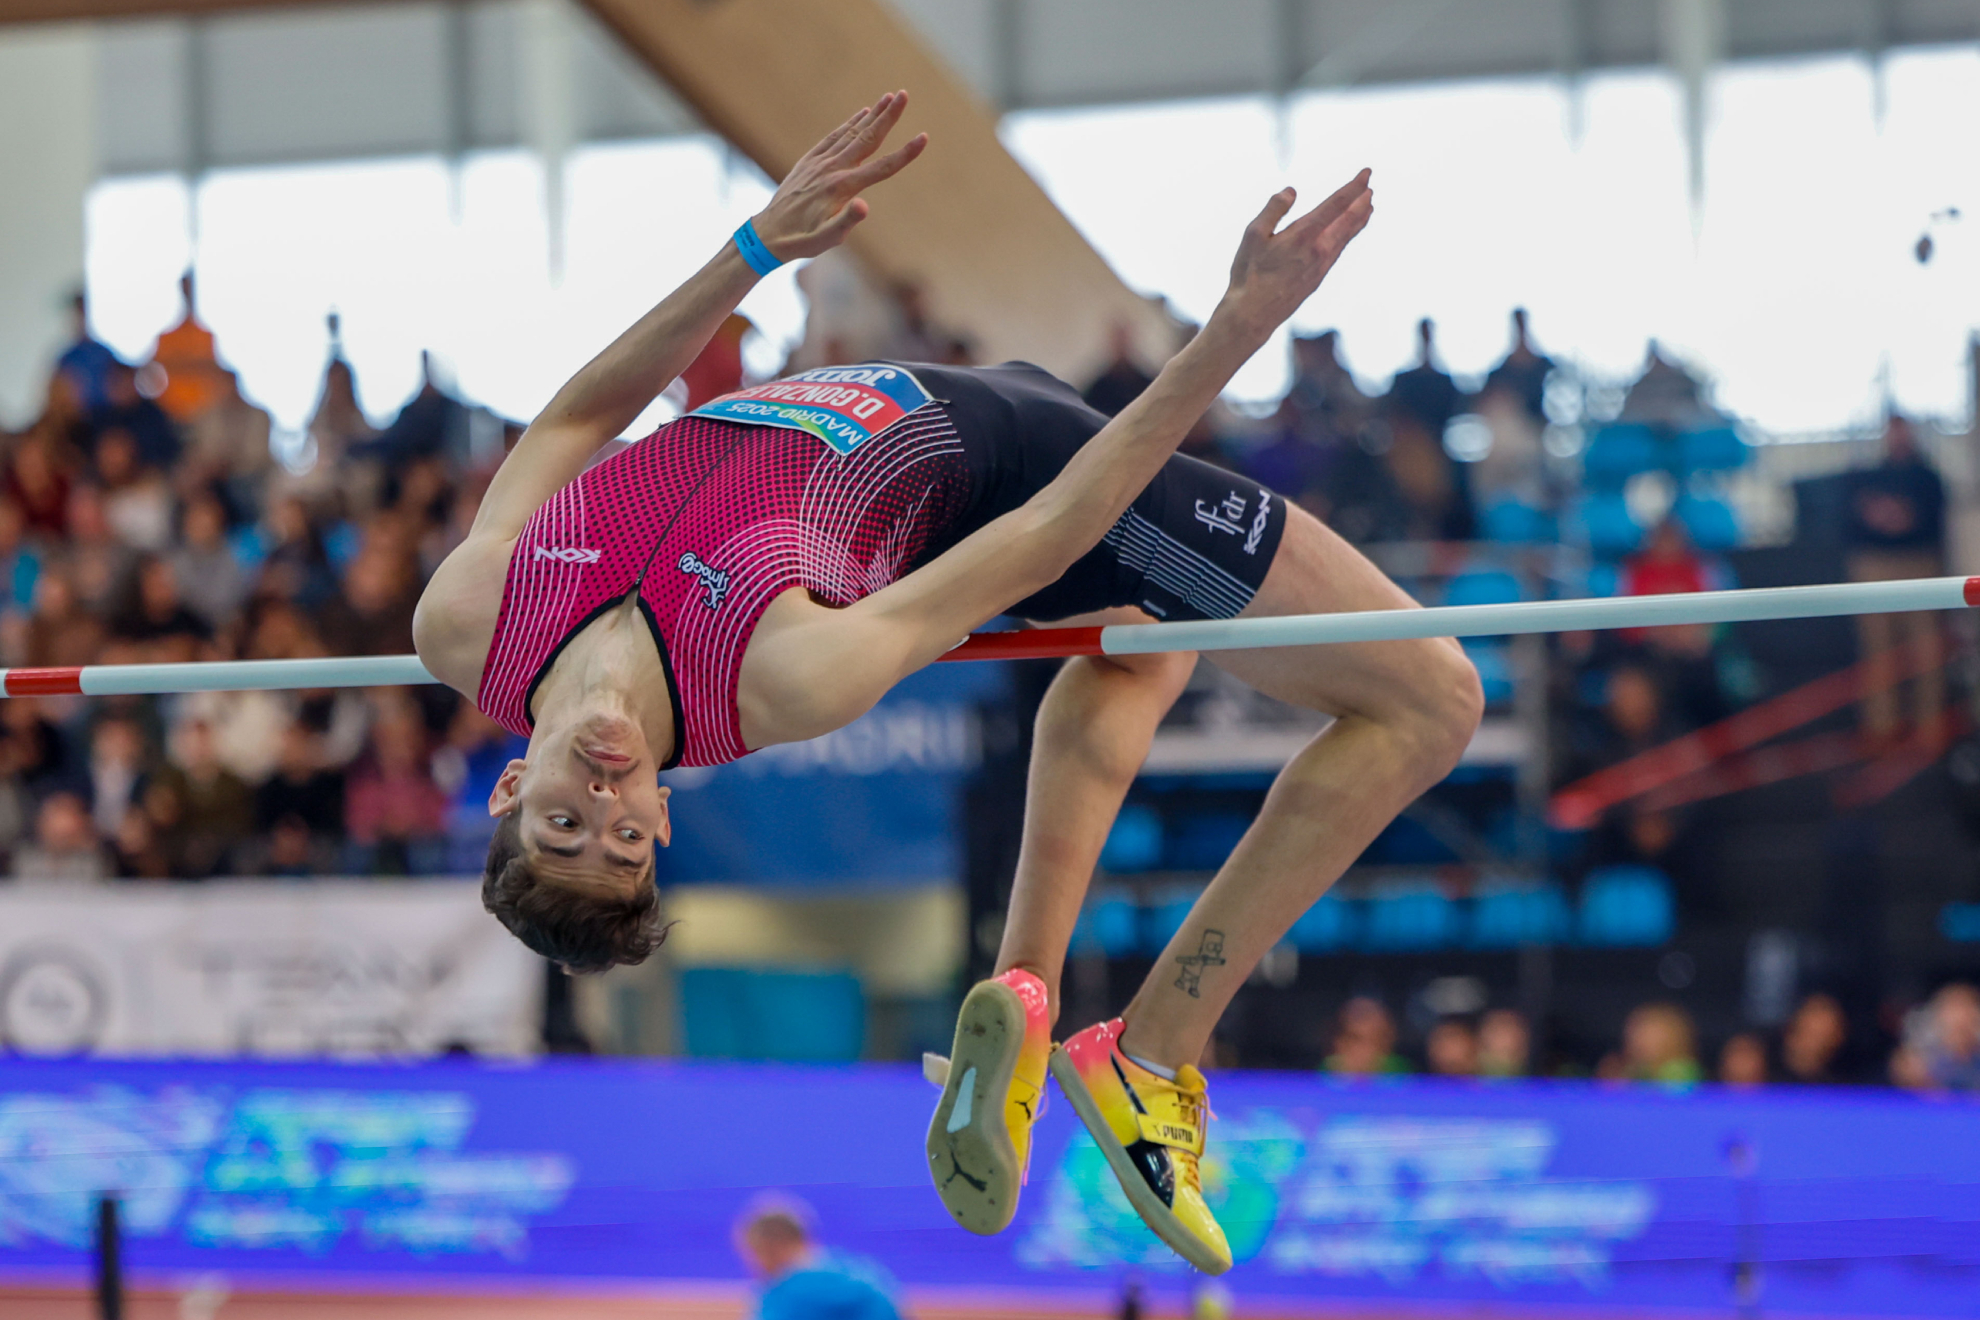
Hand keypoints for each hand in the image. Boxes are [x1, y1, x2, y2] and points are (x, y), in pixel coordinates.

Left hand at [750, 91, 927, 262]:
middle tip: (904, 94)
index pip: (882, 168)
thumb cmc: (801, 241)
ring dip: (872, 115)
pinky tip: (861, 114)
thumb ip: (846, 222)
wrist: (767, 234)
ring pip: (851, 133)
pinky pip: (834, 137)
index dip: (905, 153)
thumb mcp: (826, 240)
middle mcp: (832, 169)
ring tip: (888, 97)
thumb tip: (864, 206)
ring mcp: (820, 162)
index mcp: (842, 187)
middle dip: (888, 116)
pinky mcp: (810, 162)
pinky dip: (849, 124)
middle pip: (868, 138)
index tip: (923, 136)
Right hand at [1212, 170, 1373, 345]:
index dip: (1354, 186)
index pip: (1337, 204)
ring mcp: (1322, 265)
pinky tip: (1347, 234)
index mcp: (1304, 234)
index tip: (1366, 173)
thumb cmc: (1250, 274)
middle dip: (1361, 200)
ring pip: (1347, 236)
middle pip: (1349, 219)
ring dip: (1359, 218)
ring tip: (1369, 206)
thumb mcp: (1253, 235)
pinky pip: (1340, 249)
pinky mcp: (1319, 277)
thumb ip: (1274, 209)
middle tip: (1370, 185)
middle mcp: (1319, 249)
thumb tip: (1291, 191)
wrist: (1254, 314)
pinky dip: (1349, 235)